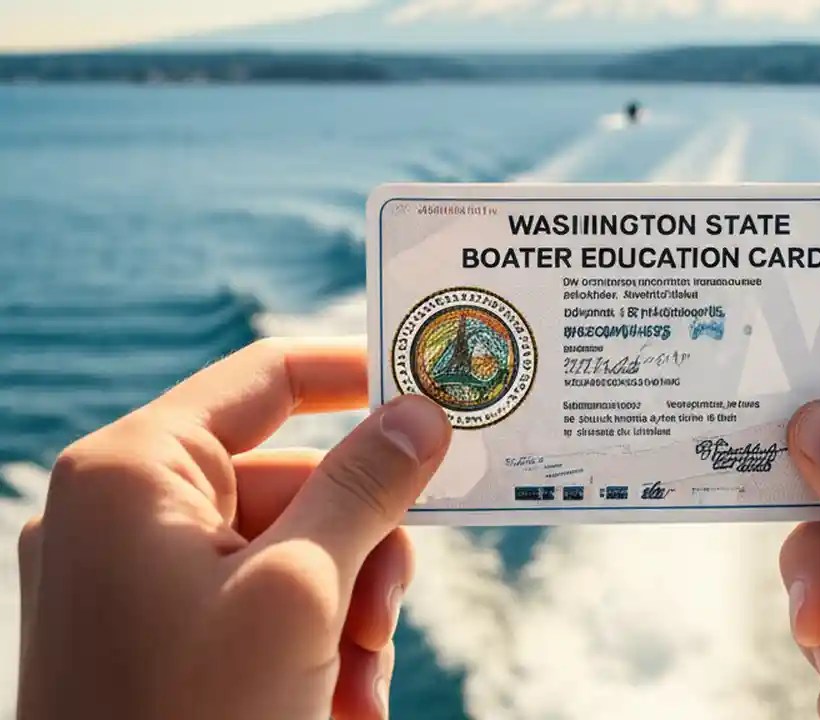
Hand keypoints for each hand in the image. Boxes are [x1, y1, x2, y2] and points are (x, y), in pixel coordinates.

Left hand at [17, 339, 450, 719]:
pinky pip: (258, 604)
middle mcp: (123, 511)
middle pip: (293, 479)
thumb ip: (366, 487)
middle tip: (385, 615)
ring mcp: (131, 578)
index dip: (358, 376)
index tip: (436, 392)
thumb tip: (423, 412)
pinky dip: (311, 644)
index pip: (268, 378)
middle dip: (360, 548)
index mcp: (135, 471)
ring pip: (289, 549)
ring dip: (346, 611)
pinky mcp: (149, 635)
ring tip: (353, 685)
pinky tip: (331, 707)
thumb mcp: (301, 593)